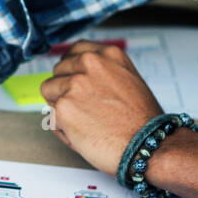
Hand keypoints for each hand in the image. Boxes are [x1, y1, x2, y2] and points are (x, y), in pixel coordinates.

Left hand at [39, 40, 163, 175]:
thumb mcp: (128, 81)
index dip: (73, 70)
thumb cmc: (142, 123)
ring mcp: (74, 84)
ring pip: (48, 91)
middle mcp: (90, 63)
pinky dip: (62, 128)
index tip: (77, 82)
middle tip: (85, 108)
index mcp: (108, 55)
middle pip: (58, 70)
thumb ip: (102, 73)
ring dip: (61, 106)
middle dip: (66, 88)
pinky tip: (84, 134)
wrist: (148, 145)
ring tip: (86, 121)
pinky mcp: (63, 107)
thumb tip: (75, 76)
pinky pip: (50, 117)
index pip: (74, 51)